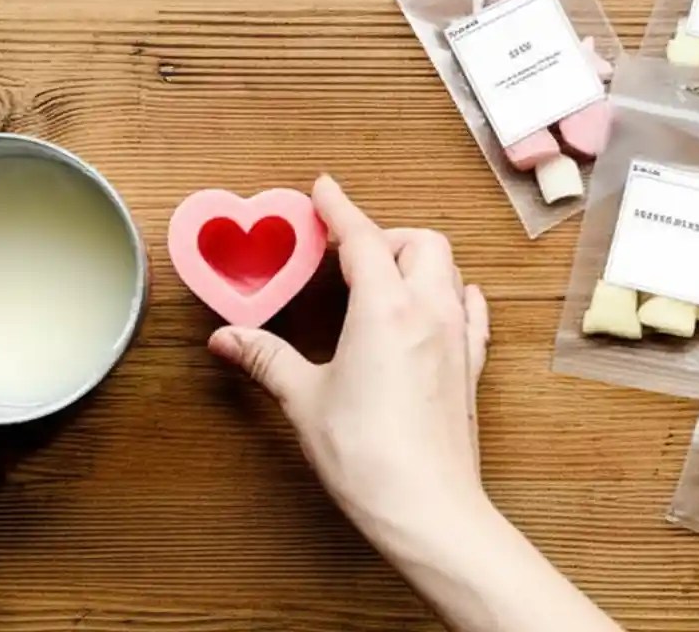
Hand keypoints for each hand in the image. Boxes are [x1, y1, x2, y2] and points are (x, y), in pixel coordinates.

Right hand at [209, 178, 622, 631]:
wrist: (428, 508)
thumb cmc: (367, 457)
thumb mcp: (303, 401)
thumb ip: (266, 359)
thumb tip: (227, 338)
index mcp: (385, 309)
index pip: (362, 238)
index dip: (340, 208)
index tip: (324, 189)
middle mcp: (429, 313)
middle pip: (420, 242)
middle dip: (383, 235)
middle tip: (345, 252)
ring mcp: (457, 339)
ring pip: (450, 270)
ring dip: (418, 259)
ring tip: (384, 276)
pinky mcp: (471, 369)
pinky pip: (472, 311)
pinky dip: (454, 294)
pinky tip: (442, 304)